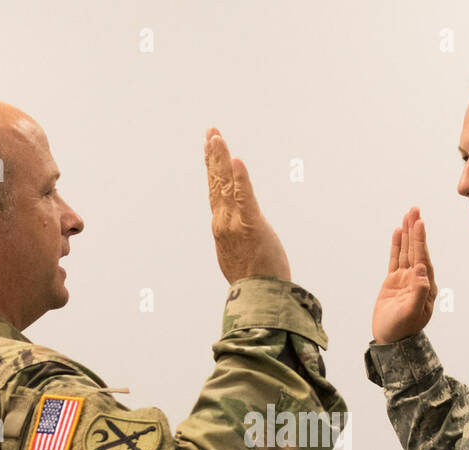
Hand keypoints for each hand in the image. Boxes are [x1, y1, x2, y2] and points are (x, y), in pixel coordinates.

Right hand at [204, 127, 290, 283]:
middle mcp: (223, 221)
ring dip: (221, 159)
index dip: (211, 167)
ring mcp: (235, 223)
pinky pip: (246, 197)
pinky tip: (237, 160)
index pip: (215, 190)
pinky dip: (241, 178)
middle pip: (217, 182)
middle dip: (213, 155)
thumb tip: (235, 234)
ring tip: (217, 138)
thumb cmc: (253, 280)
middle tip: (211, 132)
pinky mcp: (252, 225)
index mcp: (221, 226)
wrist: (260, 298)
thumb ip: (235, 238)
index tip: (209, 147)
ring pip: (226, 185)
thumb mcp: (237, 254)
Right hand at [372, 207, 436, 344]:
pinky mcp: (394, 282)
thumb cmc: (401, 330)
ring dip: (408, 233)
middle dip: (416, 230)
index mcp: (426, 286)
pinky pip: (395, 259)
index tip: (419, 223)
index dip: (420, 241)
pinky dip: (397, 245)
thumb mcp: (411, 313)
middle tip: (415, 209)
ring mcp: (406, 280)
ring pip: (407, 251)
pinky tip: (397, 232)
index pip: (423, 258)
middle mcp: (418, 280)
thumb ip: (419, 292)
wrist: (390, 341)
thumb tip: (422, 271)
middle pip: (416, 250)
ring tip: (408, 214)